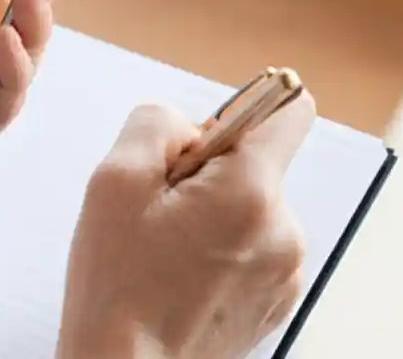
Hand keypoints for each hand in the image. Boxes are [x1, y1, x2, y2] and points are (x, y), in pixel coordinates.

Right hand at [57, 95, 315, 358]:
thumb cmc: (117, 288)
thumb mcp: (114, 180)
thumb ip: (154, 123)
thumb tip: (185, 123)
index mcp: (250, 192)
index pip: (288, 109)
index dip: (246, 103)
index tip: (206, 131)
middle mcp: (284, 230)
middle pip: (253, 162)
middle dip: (203, 171)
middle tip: (155, 210)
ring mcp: (284, 271)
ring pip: (247, 206)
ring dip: (207, 212)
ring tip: (161, 250)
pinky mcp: (273, 300)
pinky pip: (249, 246)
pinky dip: (215, 248)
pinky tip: (176, 275)